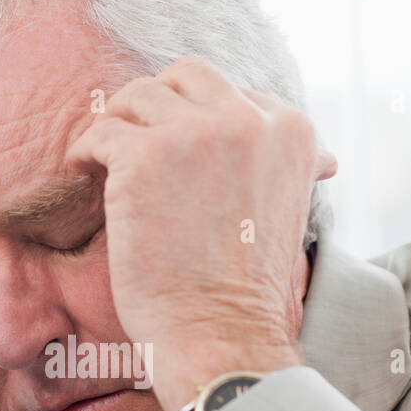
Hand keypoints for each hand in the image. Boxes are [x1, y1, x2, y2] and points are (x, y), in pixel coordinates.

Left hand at [66, 57, 334, 410]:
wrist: (221, 333)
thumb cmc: (247, 288)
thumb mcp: (290, 212)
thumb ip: (291, 170)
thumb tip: (327, 160)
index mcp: (291, 130)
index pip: (234, 93)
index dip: (197, 119)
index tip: (175, 154)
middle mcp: (249, 120)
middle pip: (185, 76)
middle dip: (156, 105)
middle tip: (133, 141)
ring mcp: (195, 134)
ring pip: (138, 96)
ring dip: (118, 125)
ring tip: (103, 160)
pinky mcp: (145, 157)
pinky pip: (103, 132)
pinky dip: (87, 151)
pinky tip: (84, 174)